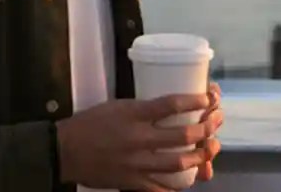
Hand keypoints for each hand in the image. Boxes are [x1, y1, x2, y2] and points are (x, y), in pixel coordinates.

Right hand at [55, 93, 224, 190]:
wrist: (65, 151)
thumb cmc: (89, 123)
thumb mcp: (116, 106)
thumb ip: (142, 109)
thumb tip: (168, 109)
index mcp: (133, 114)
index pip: (171, 104)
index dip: (195, 101)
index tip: (209, 97)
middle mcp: (138, 139)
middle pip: (182, 136)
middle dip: (205, 130)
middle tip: (215, 123)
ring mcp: (137, 164)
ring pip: (178, 163)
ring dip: (199, 156)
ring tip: (209, 150)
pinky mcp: (132, 182)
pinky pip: (160, 188)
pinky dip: (176, 187)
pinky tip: (188, 180)